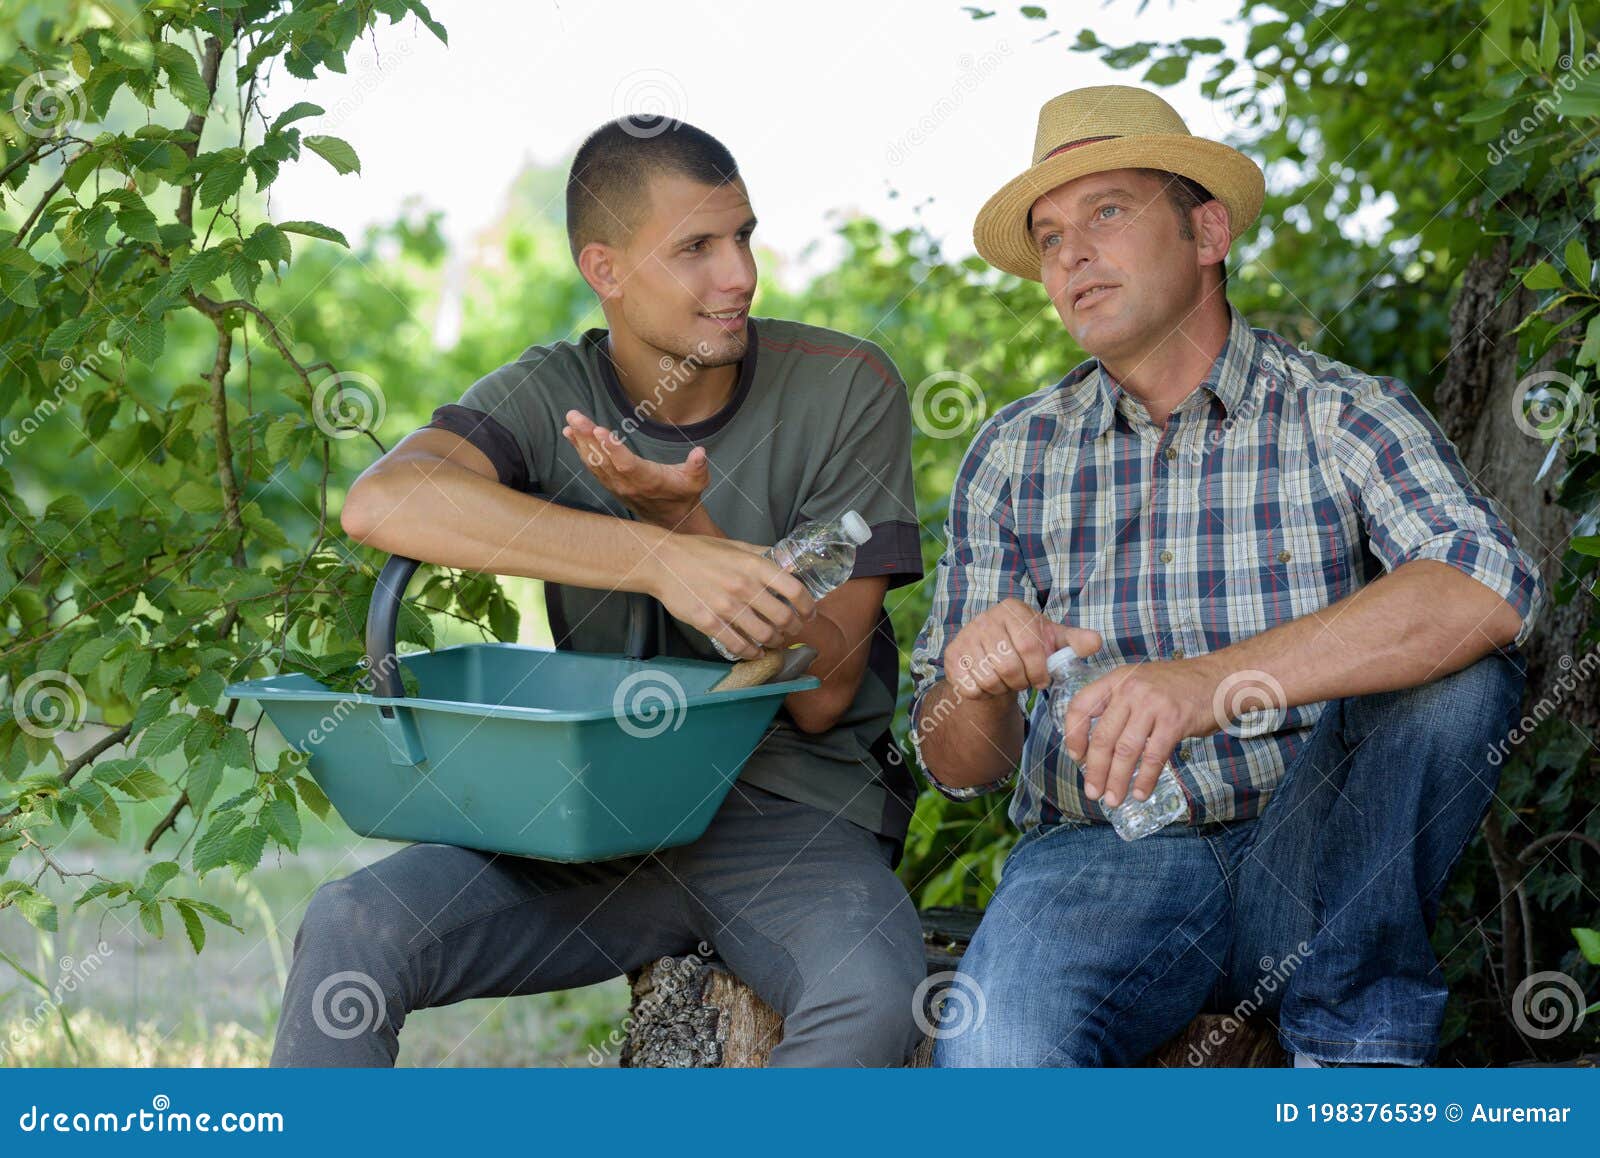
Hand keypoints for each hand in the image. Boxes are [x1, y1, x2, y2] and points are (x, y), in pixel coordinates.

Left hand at [563, 409, 708, 528]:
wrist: (670, 517)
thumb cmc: (684, 493)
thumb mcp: (697, 481)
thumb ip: (697, 466)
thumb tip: (700, 452)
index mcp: (648, 480)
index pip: (627, 464)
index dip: (613, 449)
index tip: (600, 431)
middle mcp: (627, 483)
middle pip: (604, 459)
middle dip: (588, 437)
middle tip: (576, 417)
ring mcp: (615, 484)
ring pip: (594, 461)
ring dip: (581, 440)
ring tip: (571, 419)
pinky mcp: (609, 483)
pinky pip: (591, 465)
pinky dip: (580, 449)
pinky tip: (570, 434)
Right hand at [650, 534, 815, 658]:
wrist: (663, 562)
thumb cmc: (699, 552)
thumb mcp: (736, 545)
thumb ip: (763, 556)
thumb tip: (790, 564)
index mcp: (754, 565)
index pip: (794, 590)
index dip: (807, 607)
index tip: (808, 613)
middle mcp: (744, 586)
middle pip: (783, 618)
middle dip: (793, 628)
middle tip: (792, 630)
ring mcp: (726, 606)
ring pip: (764, 635)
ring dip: (774, 642)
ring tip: (774, 641)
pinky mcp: (708, 622)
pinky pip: (738, 645)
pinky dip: (751, 652)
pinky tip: (754, 652)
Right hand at [942, 598, 1101, 702]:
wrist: (993, 656)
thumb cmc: (1027, 649)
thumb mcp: (1053, 642)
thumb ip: (1076, 641)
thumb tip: (1095, 642)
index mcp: (1013, 609)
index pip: (1029, 646)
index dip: (1039, 671)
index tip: (1042, 679)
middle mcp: (986, 618)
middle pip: (1008, 665)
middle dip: (1021, 682)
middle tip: (1024, 682)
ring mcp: (966, 636)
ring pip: (989, 678)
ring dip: (1003, 688)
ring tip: (1007, 681)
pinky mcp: (952, 655)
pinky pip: (970, 686)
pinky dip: (984, 693)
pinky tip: (989, 684)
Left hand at [1061, 659, 1220, 809]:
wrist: (1221, 677)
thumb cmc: (1178, 687)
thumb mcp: (1141, 683)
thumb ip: (1120, 706)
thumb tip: (1099, 746)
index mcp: (1117, 680)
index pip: (1081, 706)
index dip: (1074, 734)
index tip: (1075, 756)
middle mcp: (1130, 689)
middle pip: (1103, 736)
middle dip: (1095, 769)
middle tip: (1092, 791)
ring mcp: (1152, 704)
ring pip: (1125, 750)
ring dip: (1117, 780)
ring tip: (1112, 799)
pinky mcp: (1174, 721)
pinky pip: (1154, 757)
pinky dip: (1145, 779)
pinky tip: (1140, 793)